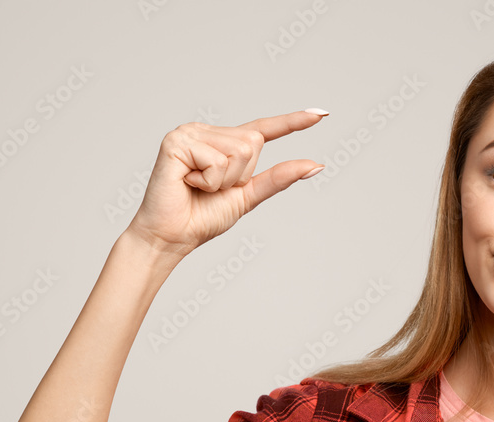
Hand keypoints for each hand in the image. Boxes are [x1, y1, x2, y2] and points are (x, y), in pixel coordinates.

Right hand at [125, 109, 326, 256]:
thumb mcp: (248, 196)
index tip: (322, 114)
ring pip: (239, 151)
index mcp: (224, 143)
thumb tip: (315, 164)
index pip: (264, 128)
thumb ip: (278, 178)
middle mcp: (207, 131)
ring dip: (223, 180)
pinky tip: (186, 182)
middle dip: (240, 175)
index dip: (293, 121)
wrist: (171, 236)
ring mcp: (190, 132)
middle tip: (212, 188)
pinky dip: (208, 180)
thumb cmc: (203, 217)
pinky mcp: (177, 141)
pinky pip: (217, 160)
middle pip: (254, 143)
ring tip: (198, 185)